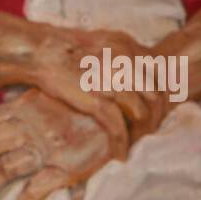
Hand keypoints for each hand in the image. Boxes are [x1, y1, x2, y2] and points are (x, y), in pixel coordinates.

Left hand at [0, 88, 113, 199]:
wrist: (118, 110)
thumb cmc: (82, 103)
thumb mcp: (49, 97)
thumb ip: (25, 108)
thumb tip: (4, 122)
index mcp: (23, 107)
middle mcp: (29, 125)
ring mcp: (45, 146)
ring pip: (3, 169)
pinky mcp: (63, 167)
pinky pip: (32, 191)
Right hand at [28, 27, 167, 155]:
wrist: (40, 52)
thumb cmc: (64, 50)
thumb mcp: (101, 45)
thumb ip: (123, 58)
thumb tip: (141, 80)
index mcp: (127, 45)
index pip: (159, 75)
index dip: (160, 96)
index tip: (155, 111)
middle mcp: (125, 61)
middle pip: (156, 95)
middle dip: (155, 116)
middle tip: (146, 130)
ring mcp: (112, 81)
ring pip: (142, 113)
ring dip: (140, 132)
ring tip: (134, 142)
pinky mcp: (97, 99)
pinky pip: (119, 127)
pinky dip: (121, 144)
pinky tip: (120, 154)